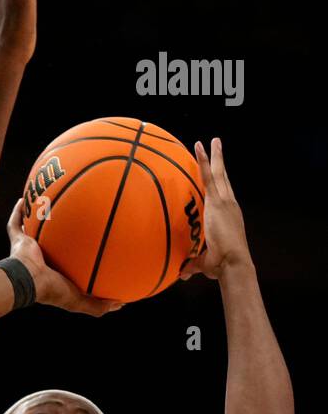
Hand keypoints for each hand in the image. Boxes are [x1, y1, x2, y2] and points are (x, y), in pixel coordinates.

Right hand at [6, 199, 121, 315]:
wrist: (28, 280)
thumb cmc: (52, 290)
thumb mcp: (79, 301)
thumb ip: (98, 305)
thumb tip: (121, 304)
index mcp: (53, 275)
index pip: (66, 266)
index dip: (75, 260)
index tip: (88, 250)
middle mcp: (41, 261)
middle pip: (51, 245)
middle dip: (58, 237)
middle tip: (71, 223)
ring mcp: (28, 250)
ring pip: (33, 231)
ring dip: (39, 220)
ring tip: (50, 205)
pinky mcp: (19, 241)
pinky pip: (16, 223)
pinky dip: (18, 212)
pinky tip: (24, 199)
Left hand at [180, 139, 251, 281]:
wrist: (233, 263)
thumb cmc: (222, 266)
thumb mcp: (205, 262)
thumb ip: (192, 264)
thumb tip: (181, 273)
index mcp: (229, 216)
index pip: (224, 195)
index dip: (221, 183)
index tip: (218, 171)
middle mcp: (229, 205)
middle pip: (224, 178)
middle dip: (220, 162)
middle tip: (217, 146)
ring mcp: (224, 201)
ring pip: (219, 173)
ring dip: (215, 156)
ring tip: (212, 140)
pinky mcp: (217, 201)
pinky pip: (209, 175)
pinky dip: (205, 160)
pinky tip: (199, 147)